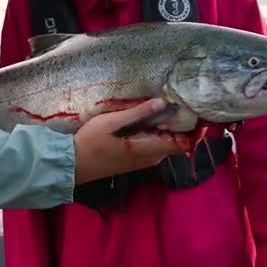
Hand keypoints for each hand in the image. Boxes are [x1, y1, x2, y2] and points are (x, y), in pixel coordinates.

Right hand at [72, 98, 194, 184]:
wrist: (73, 164)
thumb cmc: (91, 142)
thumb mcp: (111, 122)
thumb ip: (137, 113)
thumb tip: (162, 102)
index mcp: (148, 149)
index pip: (182, 144)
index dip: (193, 130)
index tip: (194, 111)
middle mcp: (150, 158)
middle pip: (176, 143)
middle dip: (180, 125)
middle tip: (178, 103)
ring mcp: (143, 161)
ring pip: (165, 145)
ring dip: (168, 129)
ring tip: (166, 107)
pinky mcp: (134, 160)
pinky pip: (154, 146)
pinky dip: (157, 134)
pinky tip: (149, 120)